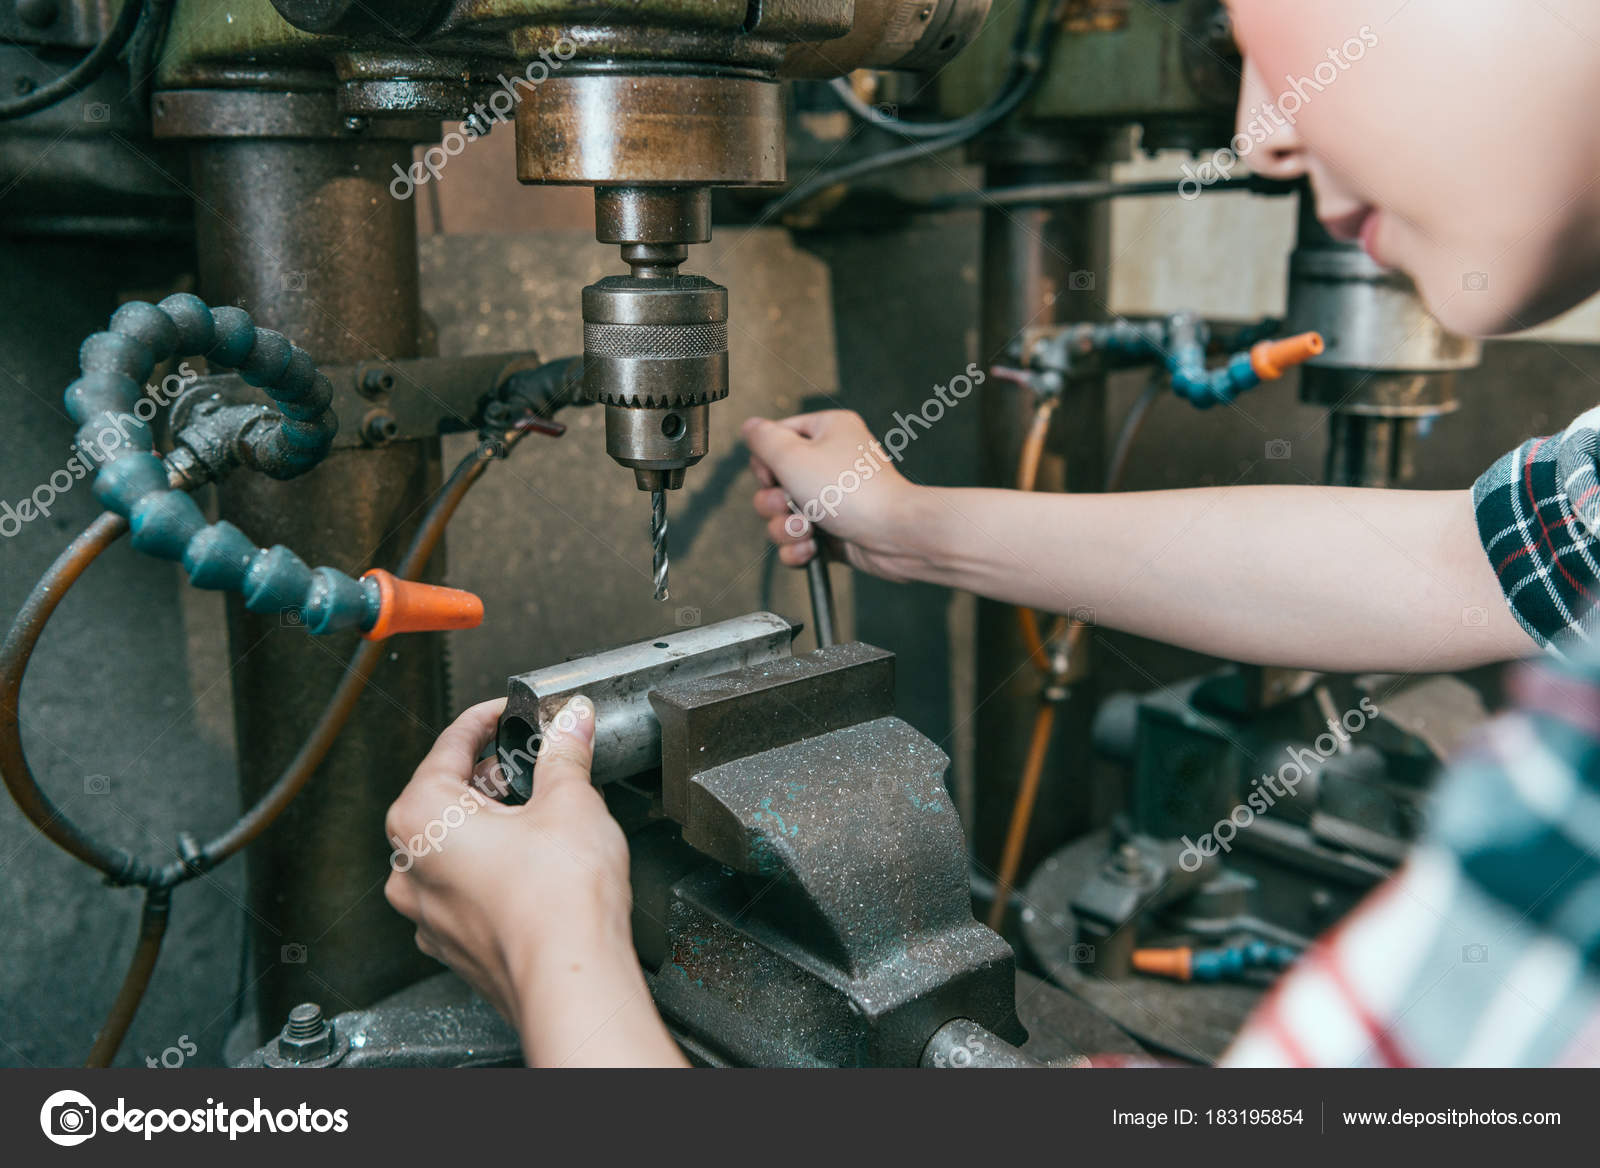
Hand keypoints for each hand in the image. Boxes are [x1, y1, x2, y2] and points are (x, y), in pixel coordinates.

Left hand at [384, 696, 683, 1065]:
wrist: (572, 980)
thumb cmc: (559, 903)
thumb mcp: (571, 802)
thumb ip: (565, 753)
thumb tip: (571, 723)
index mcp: (421, 817)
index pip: (450, 744)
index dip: (487, 718)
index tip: (509, 710)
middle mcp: (410, 866)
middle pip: (445, 795)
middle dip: (491, 774)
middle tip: (534, 761)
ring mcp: (427, 911)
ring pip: (451, 846)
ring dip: (490, 823)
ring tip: (540, 816)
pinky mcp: (452, 943)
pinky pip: (464, 888)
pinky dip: (492, 867)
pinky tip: (534, 866)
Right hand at [743, 410, 930, 581]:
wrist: (894, 535)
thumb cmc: (851, 491)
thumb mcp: (793, 456)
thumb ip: (763, 439)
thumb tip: (749, 427)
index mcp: (827, 431)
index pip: (777, 438)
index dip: (766, 461)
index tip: (773, 474)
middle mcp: (831, 461)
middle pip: (774, 481)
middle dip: (774, 502)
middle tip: (789, 504)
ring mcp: (833, 499)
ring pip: (783, 515)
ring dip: (784, 528)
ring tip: (805, 530)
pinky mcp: (835, 531)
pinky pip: (799, 540)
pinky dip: (799, 548)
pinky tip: (811, 549)